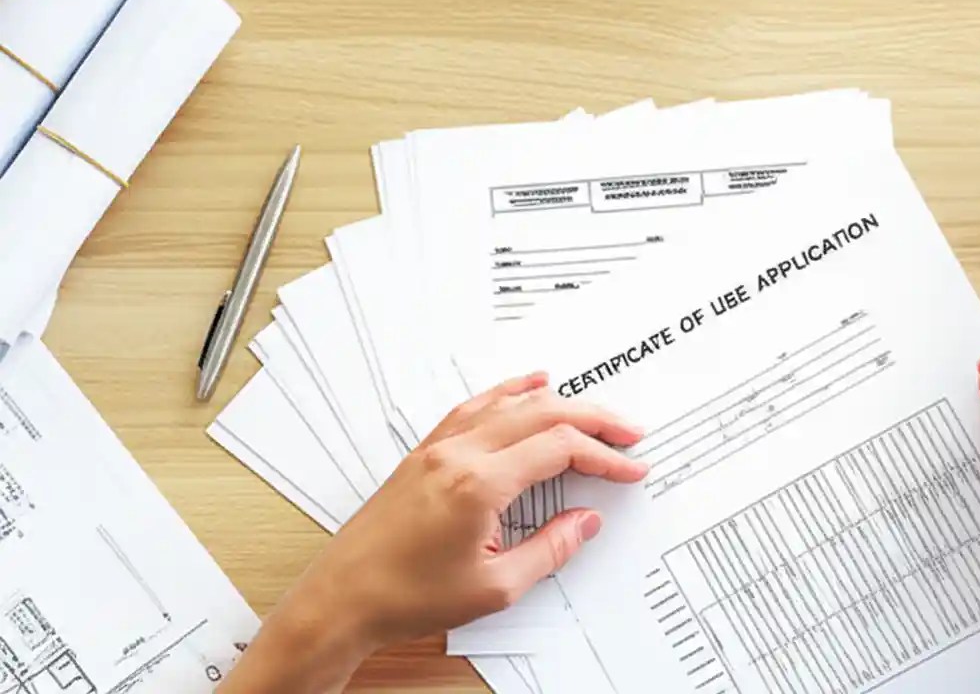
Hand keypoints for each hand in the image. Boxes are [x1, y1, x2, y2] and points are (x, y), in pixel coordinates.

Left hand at [219, 372, 647, 693]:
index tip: (630, 468)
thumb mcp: (495, 587)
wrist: (344, 599)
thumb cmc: (406, 597)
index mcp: (479, 484)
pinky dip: (509, 392)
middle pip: (543, 413)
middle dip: (594, 419)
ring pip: (510, 403)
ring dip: (558, 402)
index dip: (604, 456)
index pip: (559, 449)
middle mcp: (458, 454)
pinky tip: (527, 387)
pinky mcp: (424, 453)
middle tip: (629, 432)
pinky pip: (475, 407)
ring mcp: (438, 448)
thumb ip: (550, 549)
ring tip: (593, 411)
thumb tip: (585, 522)